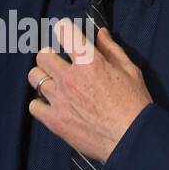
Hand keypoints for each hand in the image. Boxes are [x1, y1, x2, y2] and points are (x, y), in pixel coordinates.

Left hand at [27, 18, 150, 162]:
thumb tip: (100, 33)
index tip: (66, 33)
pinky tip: (52, 105)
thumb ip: (112, 49)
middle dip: (50, 55)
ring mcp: (59, 99)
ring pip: (34, 77)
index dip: (64, 29)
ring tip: (54, 84)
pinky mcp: (54, 120)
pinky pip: (33, 105)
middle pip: (42, 55)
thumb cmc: (134, 104)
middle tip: (59, 63)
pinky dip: (41, 104)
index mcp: (89, 61)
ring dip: (43, 77)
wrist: (132, 140)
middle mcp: (69, 77)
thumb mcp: (130, 71)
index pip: (64, 31)